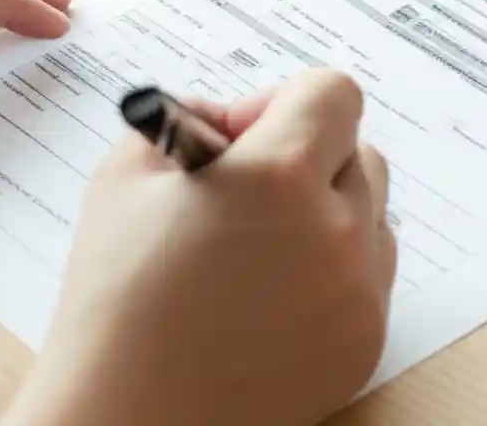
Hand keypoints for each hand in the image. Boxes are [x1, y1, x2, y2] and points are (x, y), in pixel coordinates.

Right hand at [4, 70, 396, 425]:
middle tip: (245, 194)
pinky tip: (271, 296)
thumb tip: (229, 118)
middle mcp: (337, 230)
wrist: (129, 418)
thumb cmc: (114, 301)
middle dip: (306, 157)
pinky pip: (369, 278)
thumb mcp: (125, 176)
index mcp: (279, 176)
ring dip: (327, 213)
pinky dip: (331, 272)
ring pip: (372, 216)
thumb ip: (186, 118)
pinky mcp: (366, 343)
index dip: (284, 102)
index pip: (333, 93)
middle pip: (359, 152)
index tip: (241, 137)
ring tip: (259, 249)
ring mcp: (360, 293)